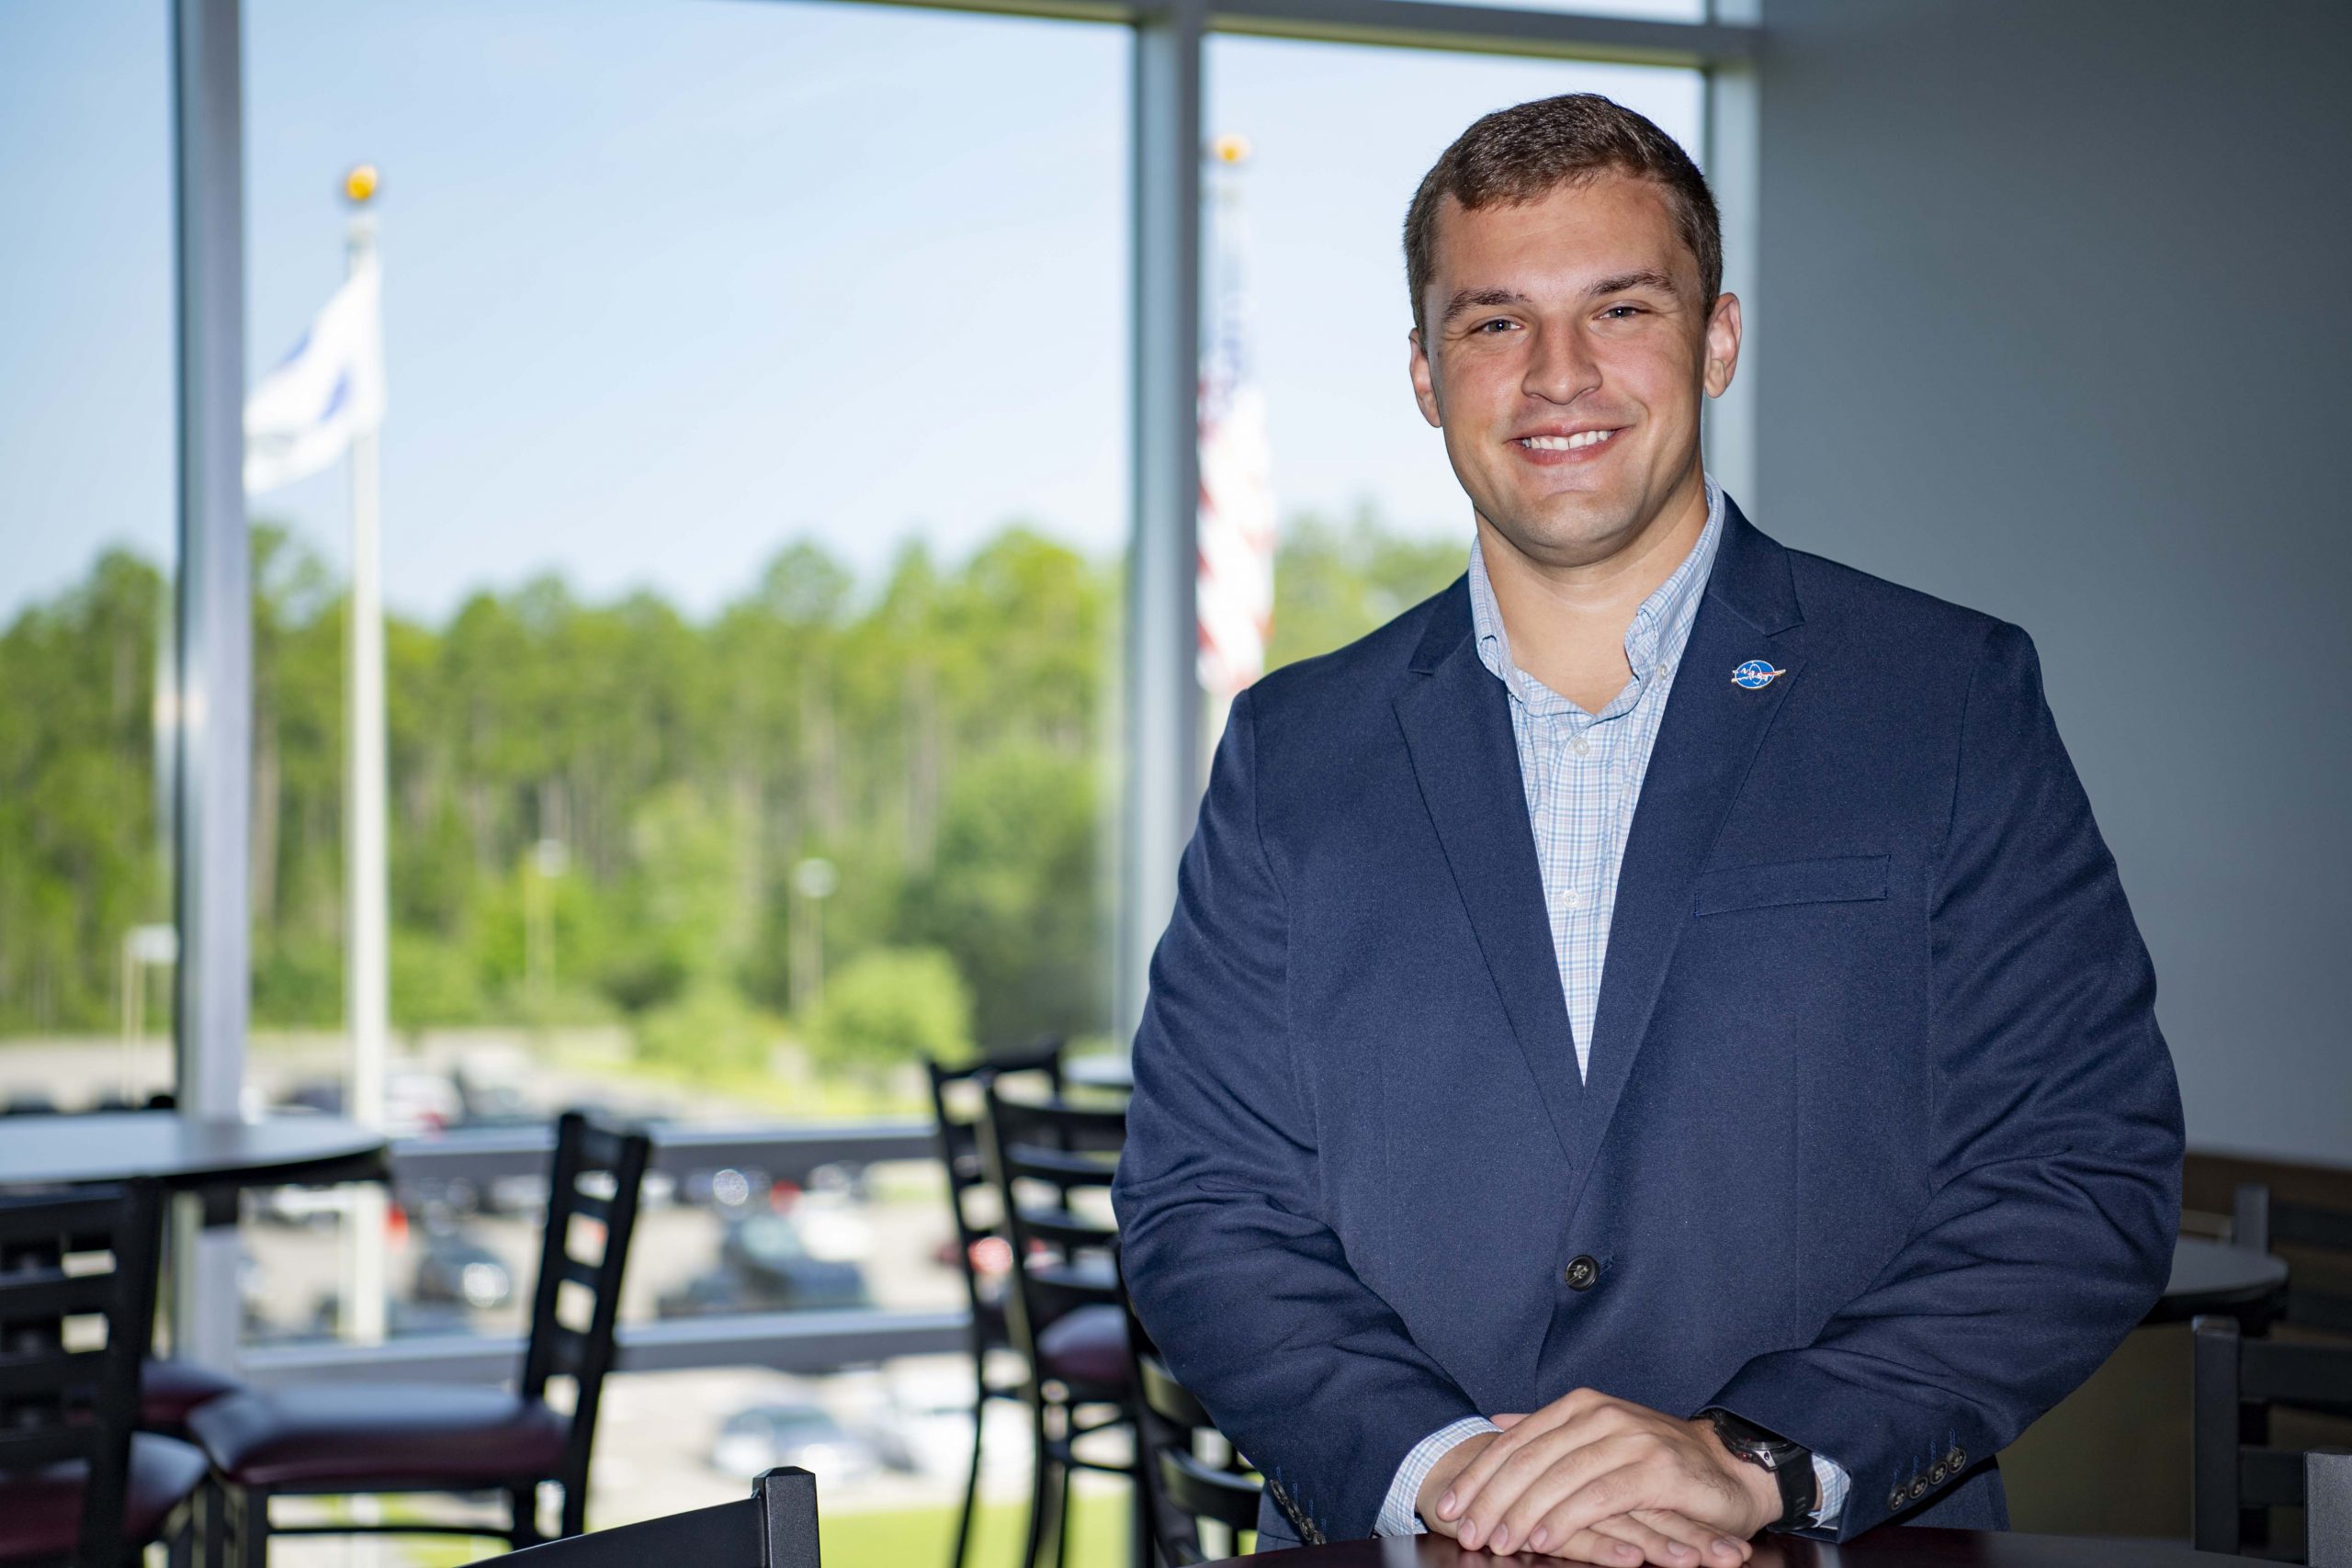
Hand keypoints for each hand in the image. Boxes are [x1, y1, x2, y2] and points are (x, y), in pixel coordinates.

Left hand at [1431, 1391, 1781, 1562]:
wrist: (1730, 1469)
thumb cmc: (1657, 1461)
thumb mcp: (1596, 1437)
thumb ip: (1548, 1431)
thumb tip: (1496, 1422)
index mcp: (1579, 1405)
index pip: (1515, 1442)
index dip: (1478, 1476)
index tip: (1449, 1507)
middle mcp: (1600, 1414)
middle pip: (1529, 1460)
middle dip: (1490, 1499)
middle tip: (1464, 1531)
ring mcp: (1628, 1439)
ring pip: (1558, 1478)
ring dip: (1521, 1515)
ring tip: (1496, 1541)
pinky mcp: (1655, 1469)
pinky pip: (1598, 1497)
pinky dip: (1566, 1520)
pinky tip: (1543, 1540)